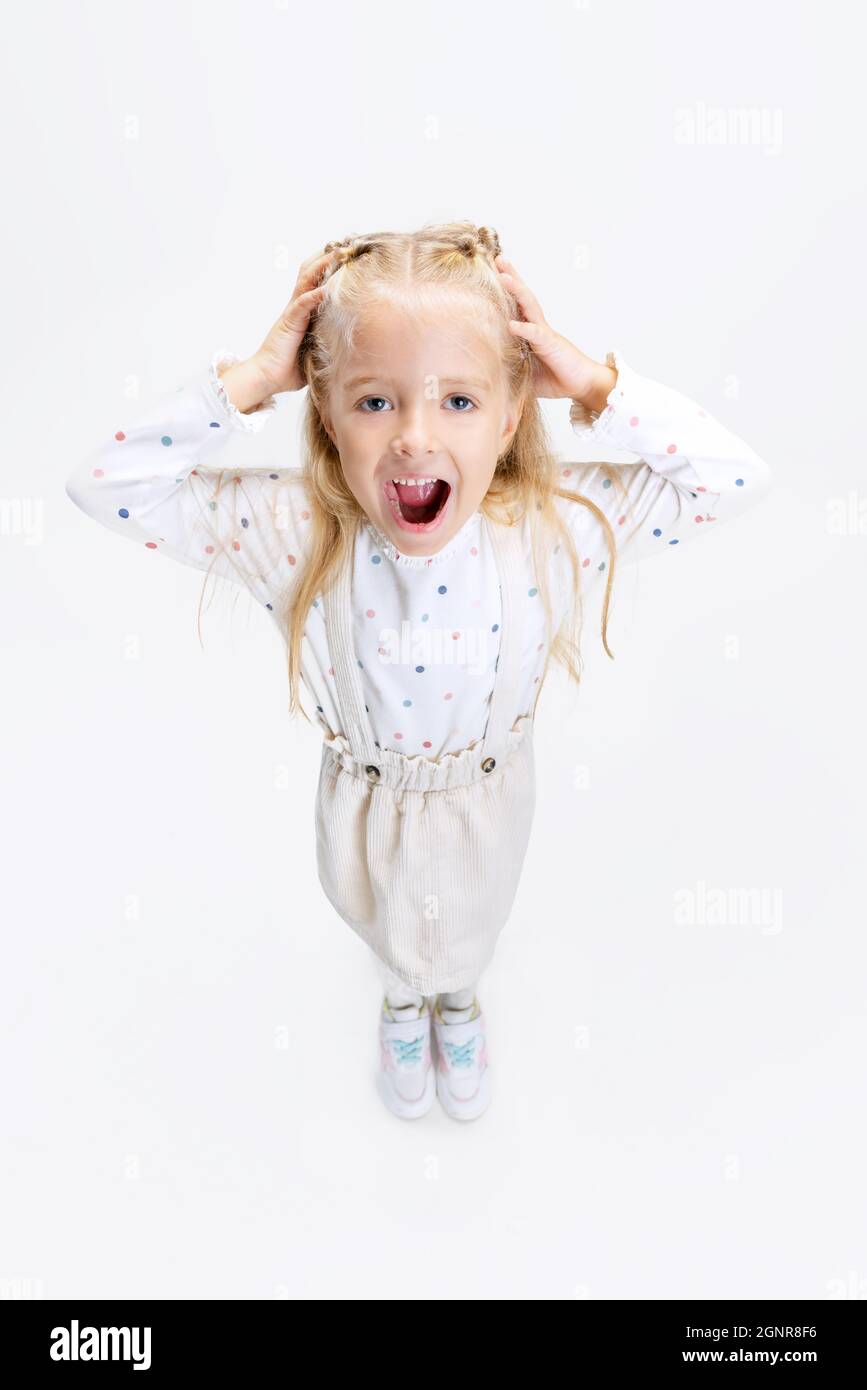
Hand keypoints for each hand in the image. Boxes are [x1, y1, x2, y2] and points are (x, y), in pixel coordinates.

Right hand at [250, 247, 337, 394]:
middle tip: (348, 244)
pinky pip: (302, 304)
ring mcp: (292, 312)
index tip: (349, 255)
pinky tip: (328, 288)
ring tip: (340, 253)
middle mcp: (297, 306)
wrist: (266, 377)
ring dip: (323, 266)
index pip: (317, 280)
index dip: (330, 266)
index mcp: (303, 311)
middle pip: (311, 272)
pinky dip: (315, 295)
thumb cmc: (288, 369)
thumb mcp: (315, 351)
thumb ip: (327, 342)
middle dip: (328, 256)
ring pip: (306, 280)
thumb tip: (349, 344)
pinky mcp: (289, 322)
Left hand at [494, 255, 614, 409]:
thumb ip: (510, 367)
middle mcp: (538, 327)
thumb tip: (489, 371)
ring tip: (503, 276)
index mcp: (531, 331)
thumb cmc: (555, 377)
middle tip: (498, 259)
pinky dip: (524, 329)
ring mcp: (545, 334)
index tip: (492, 272)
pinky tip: (512, 324)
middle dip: (511, 277)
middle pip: (523, 297)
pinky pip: (536, 335)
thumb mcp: (526, 373)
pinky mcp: (551, 345)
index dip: (505, 290)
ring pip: (530, 306)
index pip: (516, 306)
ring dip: (516, 291)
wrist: (583, 383)